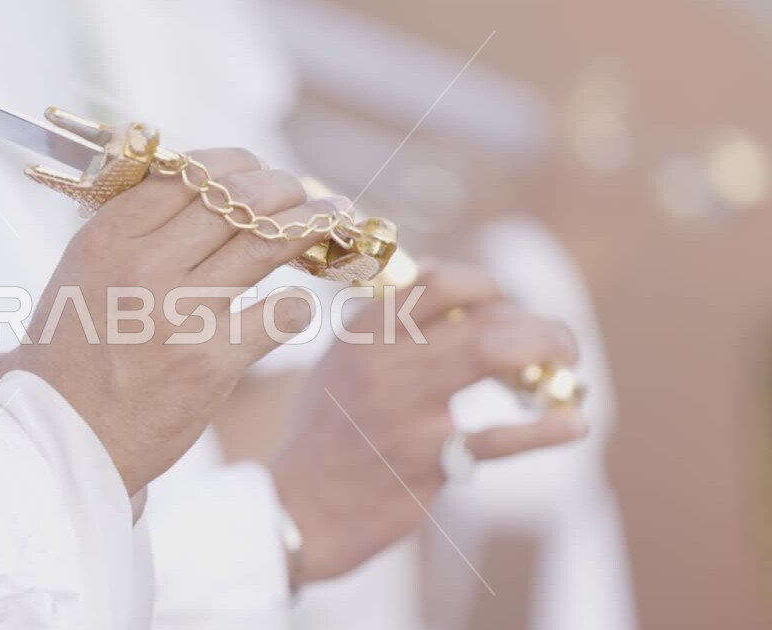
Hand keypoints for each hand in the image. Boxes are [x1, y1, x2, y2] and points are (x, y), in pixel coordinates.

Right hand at [0, 148, 345, 494]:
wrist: (61, 441)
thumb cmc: (71, 357)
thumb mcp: (79, 276)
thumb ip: (130, 230)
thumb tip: (193, 183)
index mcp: (105, 239)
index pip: (188, 172)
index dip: (235, 164)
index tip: (255, 170)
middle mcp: (143, 267)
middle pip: (237, 198)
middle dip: (283, 187)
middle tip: (302, 191)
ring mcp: (180, 313)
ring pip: (268, 242)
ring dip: (311, 222)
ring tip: (332, 215)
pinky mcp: (213, 361)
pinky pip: (281, 313)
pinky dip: (297, 305)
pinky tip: (291, 307)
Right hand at [270, 262, 588, 586]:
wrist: (298, 510)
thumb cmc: (324, 434)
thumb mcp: (338, 364)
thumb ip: (382, 326)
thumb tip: (440, 283)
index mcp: (363, 334)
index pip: (437, 280)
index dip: (487, 285)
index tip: (505, 304)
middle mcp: (383, 362)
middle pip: (480, 314)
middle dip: (535, 323)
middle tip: (557, 341)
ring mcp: (405, 411)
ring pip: (491, 355)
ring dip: (545, 351)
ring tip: (566, 365)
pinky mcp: (426, 461)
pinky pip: (497, 439)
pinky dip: (545, 431)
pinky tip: (574, 425)